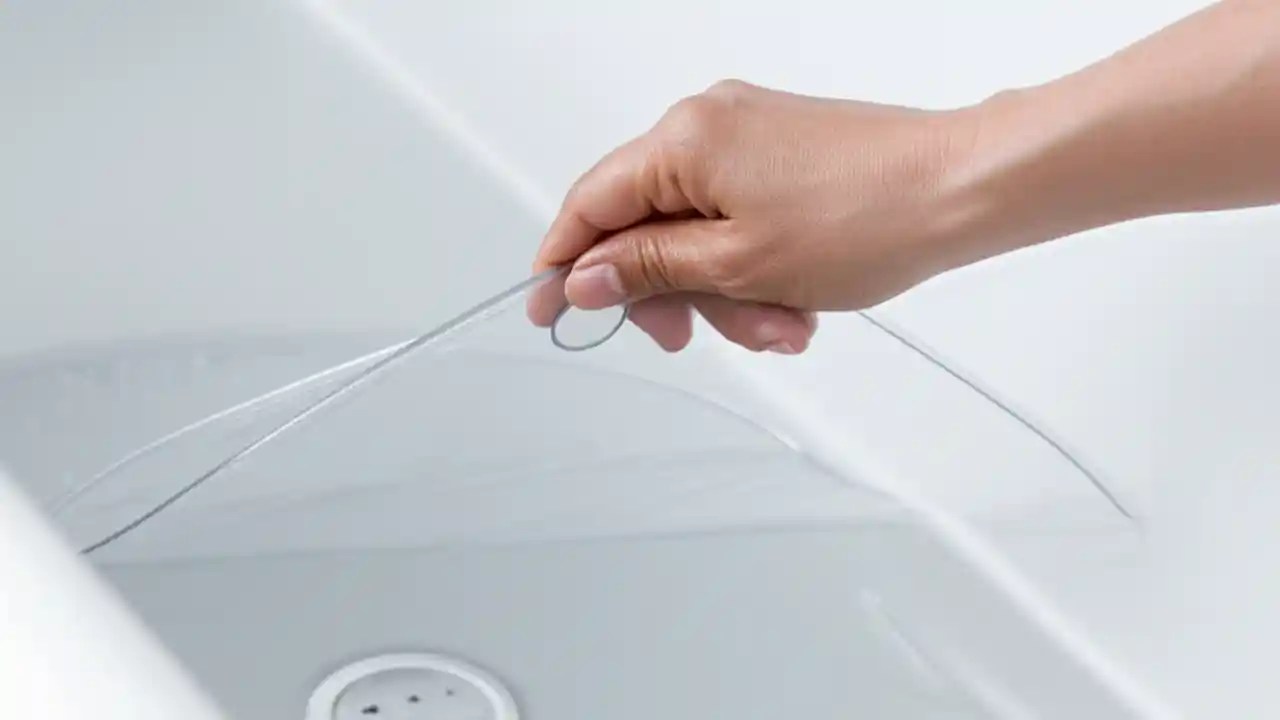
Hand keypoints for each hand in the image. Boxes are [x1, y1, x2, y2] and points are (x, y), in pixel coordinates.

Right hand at [529, 80, 985, 353]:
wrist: (963, 189)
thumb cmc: (869, 217)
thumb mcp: (737, 264)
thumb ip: (648, 270)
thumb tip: (585, 278)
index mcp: (684, 139)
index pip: (591, 204)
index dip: (564, 264)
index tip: (548, 310)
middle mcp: (708, 124)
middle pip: (645, 224)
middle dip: (671, 292)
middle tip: (693, 337)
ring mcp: (747, 135)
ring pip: (696, 232)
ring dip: (724, 291)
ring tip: (781, 324)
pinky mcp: (780, 152)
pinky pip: (736, 219)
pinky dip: (752, 267)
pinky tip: (793, 300)